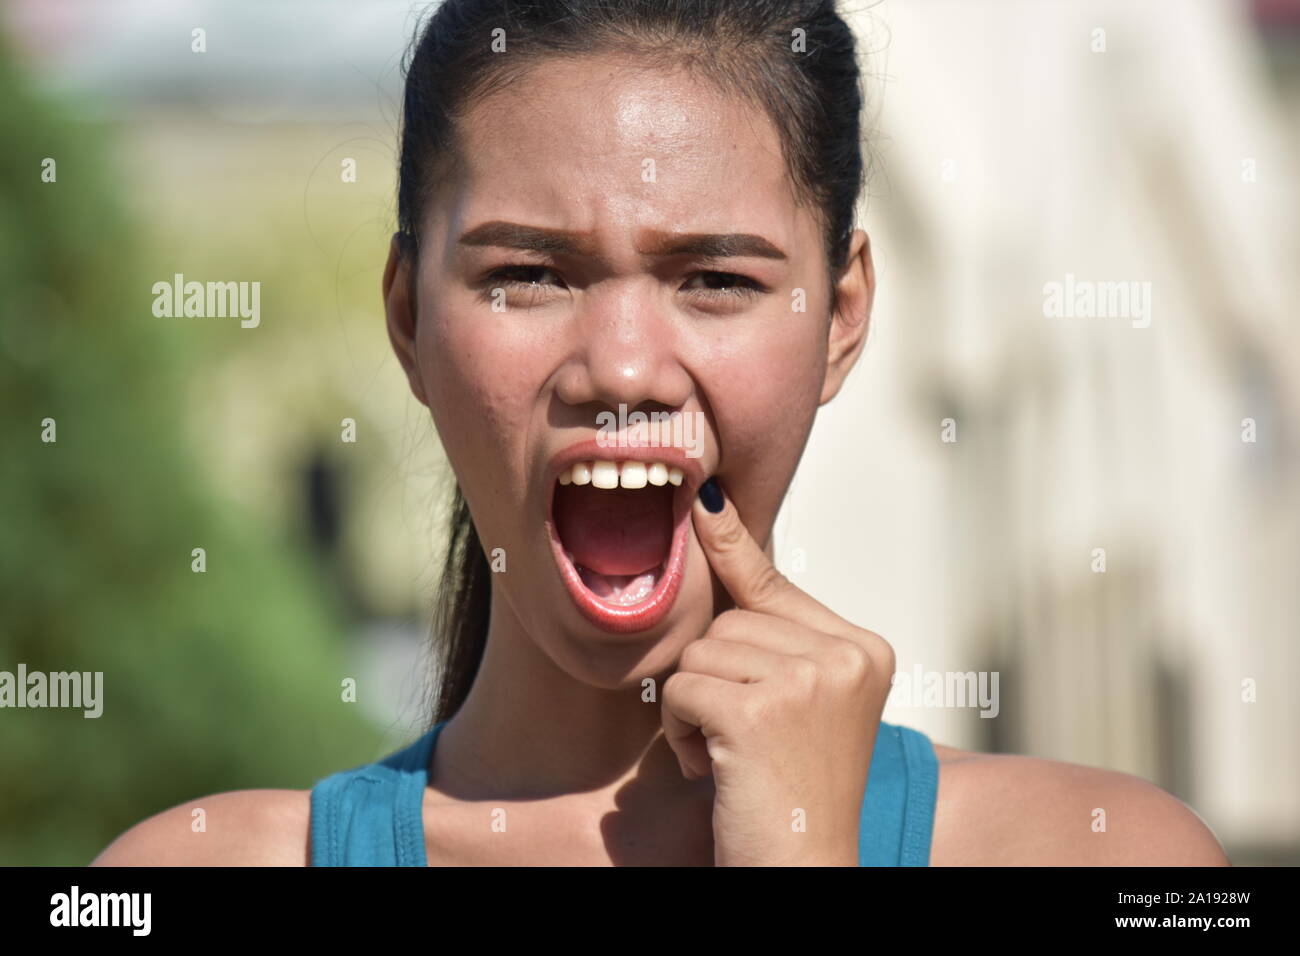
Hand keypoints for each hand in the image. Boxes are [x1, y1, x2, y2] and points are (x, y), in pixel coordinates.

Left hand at [661, 478, 895, 865]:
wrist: (804, 870)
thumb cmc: (793, 791)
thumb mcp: (801, 701)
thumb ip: (774, 636)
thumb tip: (722, 541)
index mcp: (864, 650)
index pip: (776, 584)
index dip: (732, 548)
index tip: (704, 497)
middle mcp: (847, 658)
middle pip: (730, 622)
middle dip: (714, 679)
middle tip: (742, 739)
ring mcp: (810, 682)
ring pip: (701, 654)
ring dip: (695, 708)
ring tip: (732, 757)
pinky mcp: (762, 712)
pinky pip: (684, 690)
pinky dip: (681, 732)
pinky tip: (715, 769)